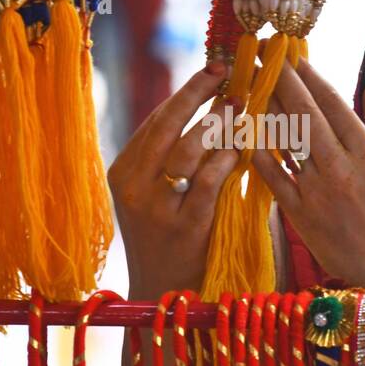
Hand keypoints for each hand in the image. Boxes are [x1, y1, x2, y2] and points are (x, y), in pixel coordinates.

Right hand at [107, 62, 239, 296]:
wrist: (164, 296)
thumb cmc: (169, 237)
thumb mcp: (154, 195)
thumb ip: (171, 156)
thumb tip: (207, 105)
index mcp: (122, 172)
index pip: (155, 120)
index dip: (186, 92)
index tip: (213, 70)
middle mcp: (133, 187)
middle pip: (167, 125)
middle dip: (199, 94)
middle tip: (228, 77)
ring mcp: (156, 209)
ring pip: (189, 150)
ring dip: (218, 124)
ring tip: (239, 109)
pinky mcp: (184, 228)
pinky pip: (210, 181)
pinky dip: (227, 160)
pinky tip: (242, 148)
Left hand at [251, 62, 364, 295]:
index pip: (332, 103)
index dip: (310, 75)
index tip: (292, 54)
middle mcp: (339, 168)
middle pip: (301, 113)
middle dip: (279, 79)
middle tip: (258, 54)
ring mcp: (315, 191)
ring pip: (282, 139)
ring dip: (262, 107)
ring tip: (246, 82)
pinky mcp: (299, 214)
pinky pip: (271, 176)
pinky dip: (257, 151)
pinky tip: (244, 130)